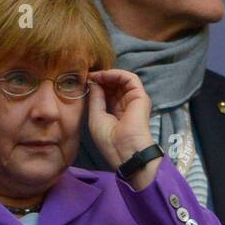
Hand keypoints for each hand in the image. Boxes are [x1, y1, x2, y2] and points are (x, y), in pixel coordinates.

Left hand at [87, 69, 157, 185]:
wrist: (125, 151)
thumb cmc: (110, 140)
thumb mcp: (96, 116)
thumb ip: (95, 98)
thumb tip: (93, 82)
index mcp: (116, 112)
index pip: (107, 93)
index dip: (96, 85)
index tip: (83, 81)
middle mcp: (126, 104)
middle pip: (114, 85)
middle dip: (100, 78)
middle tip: (87, 75)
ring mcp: (134, 99)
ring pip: (121, 80)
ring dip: (107, 75)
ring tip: (94, 75)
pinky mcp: (141, 96)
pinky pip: (130, 78)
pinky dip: (116, 74)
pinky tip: (104, 75)